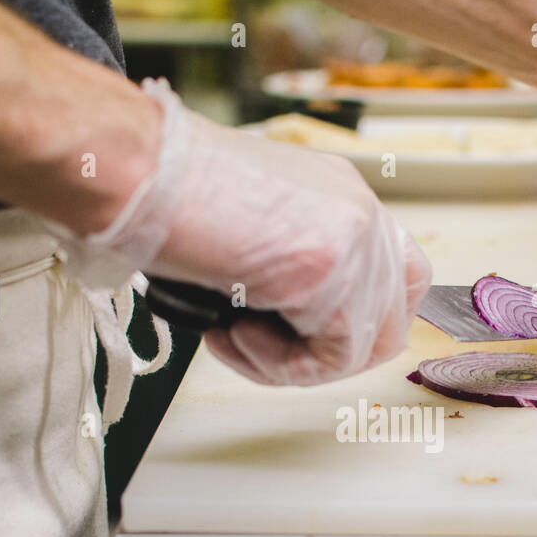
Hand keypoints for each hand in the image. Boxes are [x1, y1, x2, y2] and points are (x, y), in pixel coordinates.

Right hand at [60, 78, 431, 385]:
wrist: (141, 172)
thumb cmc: (163, 193)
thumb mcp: (245, 227)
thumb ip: (286, 262)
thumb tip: (284, 317)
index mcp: (341, 195)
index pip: (395, 271)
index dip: (356, 320)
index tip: (301, 336)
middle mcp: (360, 211)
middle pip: (391, 319)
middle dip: (324, 351)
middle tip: (257, 342)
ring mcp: (356, 241)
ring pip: (363, 348)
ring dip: (294, 361)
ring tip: (234, 336)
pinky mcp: (336, 274)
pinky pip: (330, 360)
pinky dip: (277, 364)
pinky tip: (231, 331)